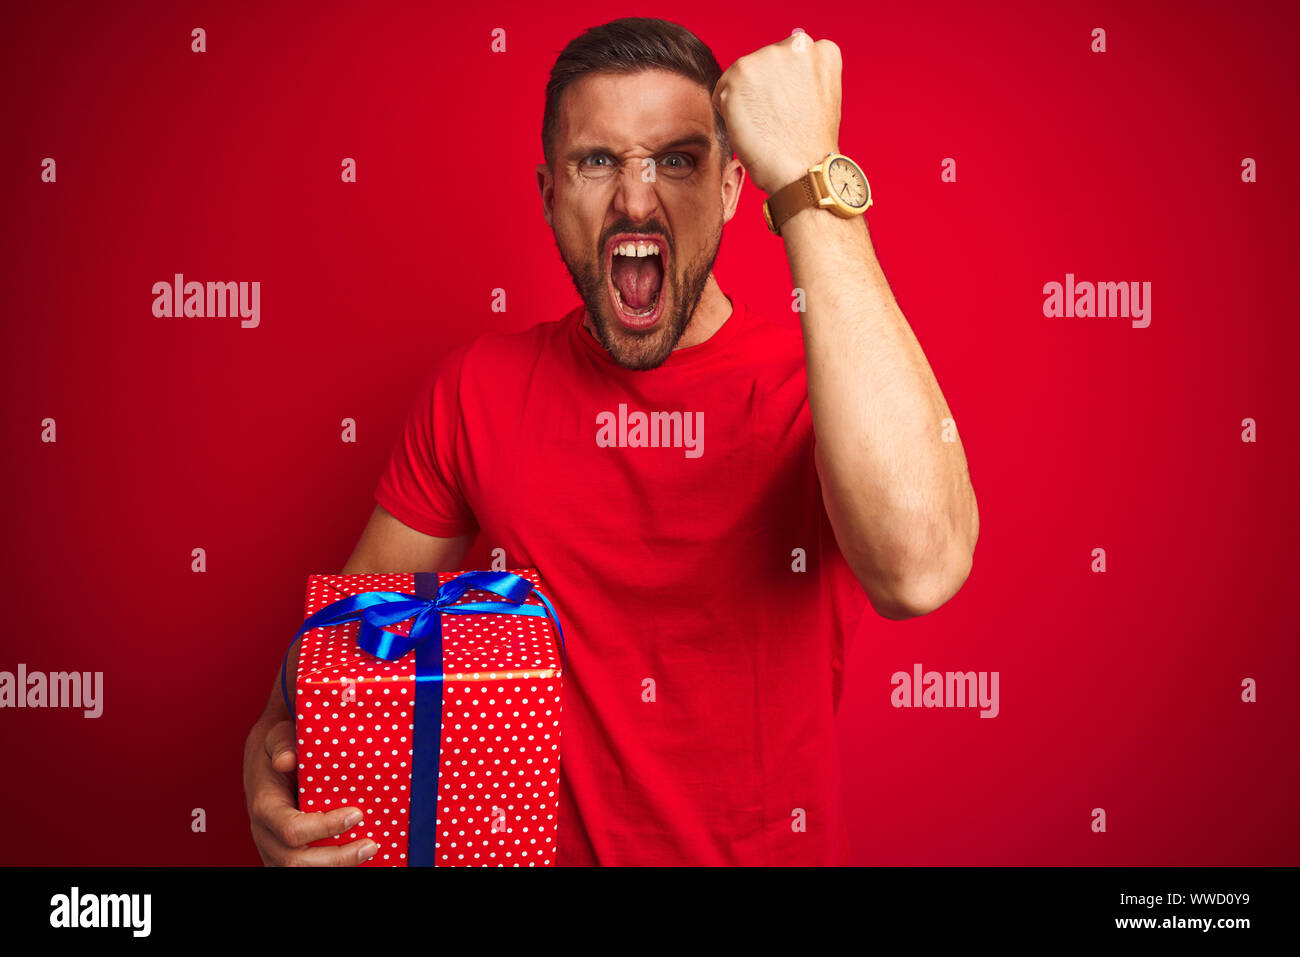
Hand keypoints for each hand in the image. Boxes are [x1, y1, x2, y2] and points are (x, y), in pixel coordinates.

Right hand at [243, 709, 377, 865]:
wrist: (265, 758)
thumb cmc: (277, 746)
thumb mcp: (277, 735)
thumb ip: (282, 743)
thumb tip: (287, 760)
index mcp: (266, 806)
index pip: (292, 829)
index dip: (325, 827)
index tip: (356, 814)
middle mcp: (266, 833)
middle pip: (295, 861)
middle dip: (336, 859)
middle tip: (370, 845)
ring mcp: (273, 847)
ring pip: (298, 871)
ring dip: (336, 866)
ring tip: (368, 851)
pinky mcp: (285, 852)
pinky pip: (304, 868)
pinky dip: (330, 866)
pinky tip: (356, 856)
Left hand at [711, 31, 843, 194]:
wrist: (802, 170)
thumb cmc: (810, 144)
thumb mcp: (820, 97)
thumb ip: (803, 76)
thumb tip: (778, 68)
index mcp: (822, 51)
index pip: (790, 60)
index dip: (787, 89)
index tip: (795, 110)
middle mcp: (796, 45)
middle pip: (764, 64)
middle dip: (764, 90)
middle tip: (778, 120)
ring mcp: (767, 57)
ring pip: (742, 76)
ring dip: (745, 100)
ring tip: (766, 125)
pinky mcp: (740, 73)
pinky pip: (721, 90)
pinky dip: (728, 111)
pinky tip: (751, 127)